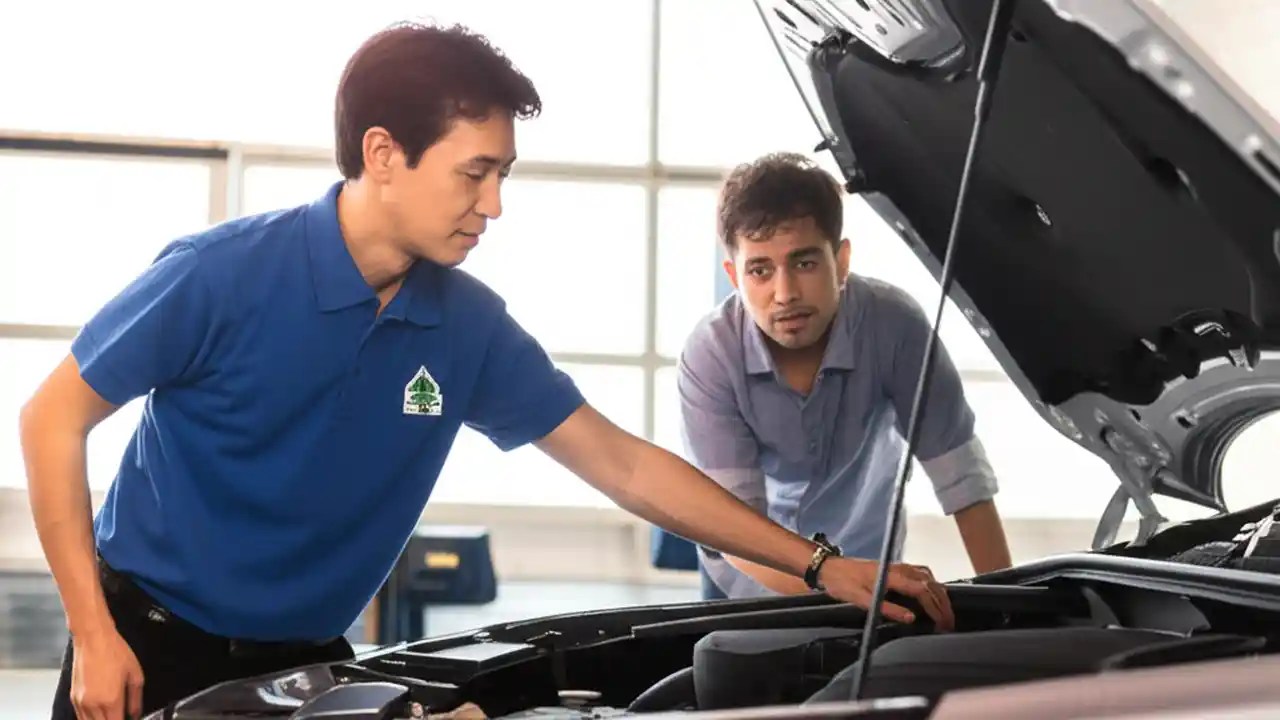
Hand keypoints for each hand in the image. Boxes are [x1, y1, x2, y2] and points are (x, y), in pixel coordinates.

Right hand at [71, 626, 144, 719]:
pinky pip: (80, 717)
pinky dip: (90, 718)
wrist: (93, 638)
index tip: (129, 718)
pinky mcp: (73, 697)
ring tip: (111, 714)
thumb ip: (135, 698)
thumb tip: (135, 713)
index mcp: (111, 700)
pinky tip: (99, 713)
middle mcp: (93, 705)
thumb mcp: (135, 674)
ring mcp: (80, 702)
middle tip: (120, 715)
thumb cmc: (114, 652)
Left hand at [818, 557, 954, 631]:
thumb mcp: (861, 600)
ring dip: (939, 593)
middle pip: (931, 583)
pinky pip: (921, 573)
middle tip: (950, 622)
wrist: (829, 567)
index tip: (943, 624)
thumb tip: (911, 618)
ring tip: (946, 611)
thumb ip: (886, 609)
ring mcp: (898, 566)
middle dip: (943, 603)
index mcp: (892, 576)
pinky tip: (932, 593)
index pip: (923, 591)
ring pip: (928, 577)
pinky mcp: (894, 567)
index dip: (936, 608)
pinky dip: (932, 584)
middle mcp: (899, 568)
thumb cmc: (843, 583)